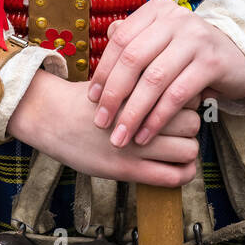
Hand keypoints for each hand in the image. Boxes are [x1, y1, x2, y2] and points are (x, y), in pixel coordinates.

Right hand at [7, 69, 199, 186]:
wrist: (52, 117)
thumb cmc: (86, 98)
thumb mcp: (116, 76)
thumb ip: (143, 74)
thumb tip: (169, 68)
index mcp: (140, 91)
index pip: (185, 96)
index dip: (188, 100)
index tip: (182, 103)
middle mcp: (141, 117)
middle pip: (192, 122)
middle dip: (190, 125)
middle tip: (180, 126)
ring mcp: (135, 146)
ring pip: (188, 150)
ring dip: (188, 149)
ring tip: (178, 146)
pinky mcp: (128, 170)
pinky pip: (172, 177)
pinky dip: (183, 173)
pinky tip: (179, 167)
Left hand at [87, 0, 244, 147]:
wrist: (238, 58)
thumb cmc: (188, 54)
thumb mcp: (162, 42)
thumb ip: (133, 44)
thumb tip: (100, 57)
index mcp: (157, 10)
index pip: (121, 39)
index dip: (104, 70)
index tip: (92, 99)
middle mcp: (176, 18)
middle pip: (133, 58)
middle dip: (114, 94)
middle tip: (102, 122)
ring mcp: (196, 38)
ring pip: (154, 79)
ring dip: (134, 112)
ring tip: (121, 136)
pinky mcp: (212, 62)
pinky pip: (177, 94)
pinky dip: (157, 118)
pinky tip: (145, 135)